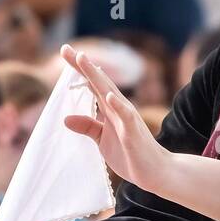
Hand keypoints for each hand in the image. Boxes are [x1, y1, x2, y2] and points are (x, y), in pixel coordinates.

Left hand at [59, 44, 169, 191]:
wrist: (154, 172)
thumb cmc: (130, 154)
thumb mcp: (102, 140)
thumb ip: (88, 127)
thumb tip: (66, 118)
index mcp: (110, 109)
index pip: (91, 84)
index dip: (78, 69)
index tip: (65, 51)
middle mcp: (118, 108)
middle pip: (98, 82)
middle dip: (82, 66)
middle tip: (65, 49)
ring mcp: (126, 118)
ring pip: (110, 92)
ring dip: (96, 77)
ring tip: (83, 60)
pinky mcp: (133, 132)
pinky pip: (125, 116)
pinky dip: (117, 104)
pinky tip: (108, 95)